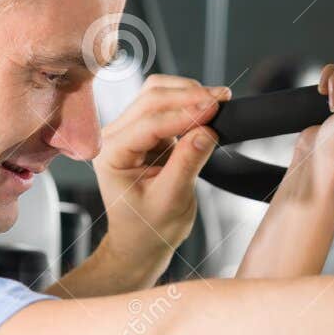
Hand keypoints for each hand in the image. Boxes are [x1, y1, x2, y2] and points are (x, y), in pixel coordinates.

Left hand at [93, 75, 230, 274]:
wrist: (142, 241)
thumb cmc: (149, 228)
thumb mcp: (171, 200)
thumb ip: (187, 164)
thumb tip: (207, 131)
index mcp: (111, 155)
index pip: (149, 123)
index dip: (184, 114)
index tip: (214, 110)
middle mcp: (114, 137)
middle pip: (151, 99)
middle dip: (188, 96)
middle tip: (222, 100)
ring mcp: (130, 131)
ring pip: (157, 95)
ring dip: (188, 94)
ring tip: (218, 101)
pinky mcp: (147, 132)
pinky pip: (166, 106)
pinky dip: (188, 103)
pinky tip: (207, 109)